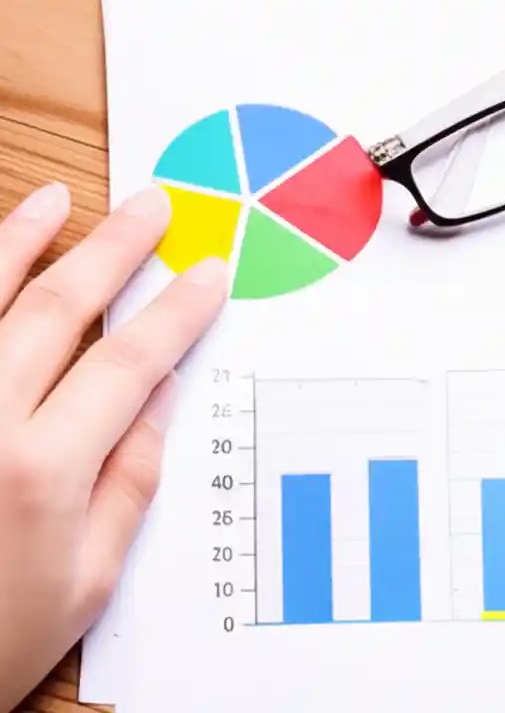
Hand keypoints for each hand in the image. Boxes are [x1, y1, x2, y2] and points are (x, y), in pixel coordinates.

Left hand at [0, 183, 225, 708]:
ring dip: (20, 243)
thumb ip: (129, 482)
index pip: (128, 362)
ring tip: (55, 201)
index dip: (175, 311)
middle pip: (56, 311)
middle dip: (113, 252)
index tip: (206, 273)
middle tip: (151, 209)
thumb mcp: (86, 580)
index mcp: (43, 470)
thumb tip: (160, 400)